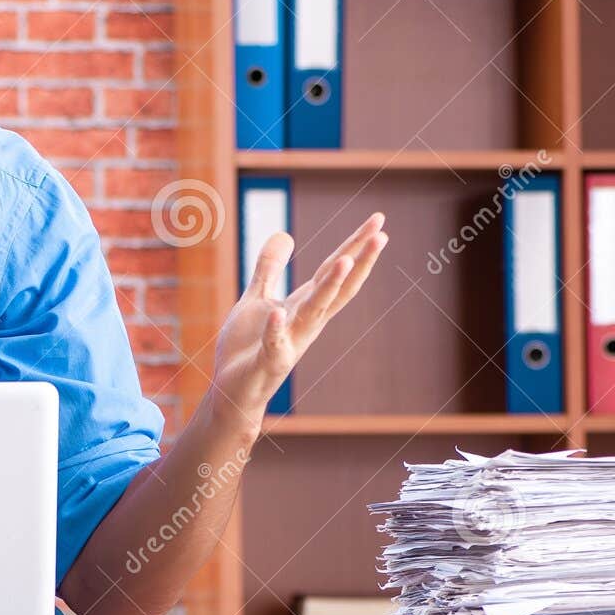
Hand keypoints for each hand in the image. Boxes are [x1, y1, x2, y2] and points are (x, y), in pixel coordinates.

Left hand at [205, 212, 386, 435]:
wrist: (233, 394)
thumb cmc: (248, 348)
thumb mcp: (257, 299)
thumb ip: (270, 268)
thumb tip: (285, 234)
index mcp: (303, 306)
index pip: (334, 271)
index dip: (355, 245)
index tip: (378, 220)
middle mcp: (305, 323)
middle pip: (336, 287)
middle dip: (359, 260)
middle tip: (381, 234)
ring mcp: (290, 342)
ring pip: (314, 312)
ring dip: (329, 287)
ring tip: (345, 260)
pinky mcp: (269, 363)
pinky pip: (274, 344)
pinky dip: (276, 329)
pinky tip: (277, 313)